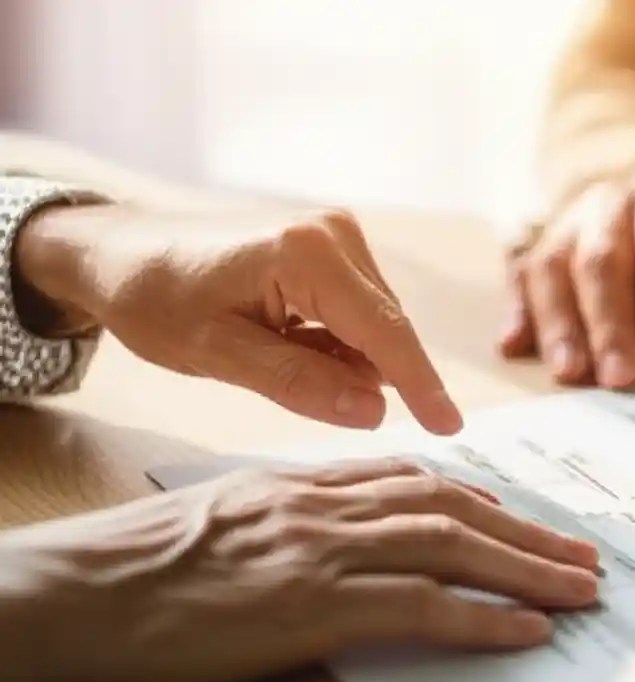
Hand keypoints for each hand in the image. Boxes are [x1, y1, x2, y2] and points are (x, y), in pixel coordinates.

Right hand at [0, 457, 598, 681]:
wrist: (78, 594)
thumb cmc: (135, 565)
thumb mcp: (223, 518)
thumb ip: (290, 514)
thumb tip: (341, 527)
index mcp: (303, 482)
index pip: (412, 478)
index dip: (477, 495)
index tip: (518, 513)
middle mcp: (326, 506)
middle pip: (453, 508)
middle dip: (528, 533)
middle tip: (584, 556)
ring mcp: (324, 552)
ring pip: (454, 548)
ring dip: (530, 570)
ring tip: (582, 591)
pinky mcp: (316, 606)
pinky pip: (424, 608)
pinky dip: (485, 618)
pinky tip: (528, 632)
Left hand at [15, 205, 459, 431]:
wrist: (118, 252)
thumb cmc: (155, 299)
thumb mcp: (217, 354)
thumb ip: (299, 383)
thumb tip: (375, 412)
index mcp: (308, 253)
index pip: (383, 332)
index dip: (420, 385)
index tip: (450, 429)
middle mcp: (337, 234)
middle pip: (385, 329)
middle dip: (361, 375)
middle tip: (282, 382)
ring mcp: (339, 236)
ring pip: (375, 326)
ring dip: (343, 360)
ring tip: (269, 354)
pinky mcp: (334, 246)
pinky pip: (359, 313)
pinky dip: (334, 343)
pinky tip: (286, 342)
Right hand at [500, 166, 634, 386]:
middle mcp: (609, 204)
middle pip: (603, 259)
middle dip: (609, 319)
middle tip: (620, 376)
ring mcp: (568, 224)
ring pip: (554, 268)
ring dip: (558, 322)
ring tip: (568, 373)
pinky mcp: (539, 246)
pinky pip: (519, 273)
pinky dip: (515, 309)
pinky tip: (513, 346)